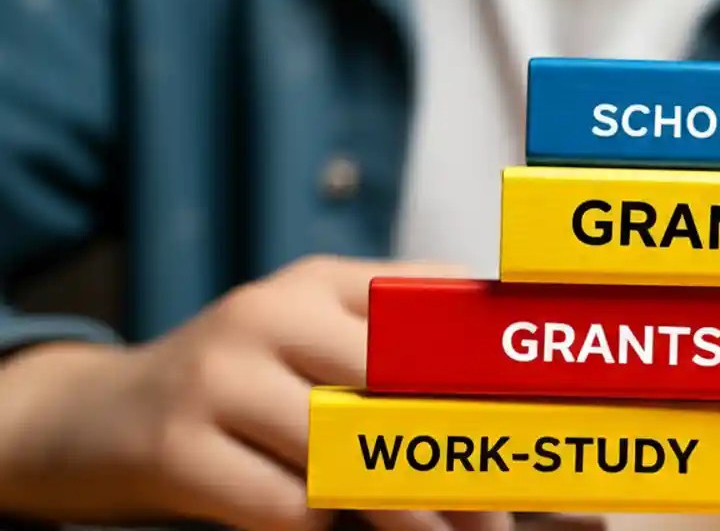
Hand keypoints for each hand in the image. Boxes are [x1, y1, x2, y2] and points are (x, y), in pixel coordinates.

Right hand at [0, 256, 511, 530]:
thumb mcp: (314, 339)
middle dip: (462, 445)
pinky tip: (332, 525)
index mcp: (321, 281)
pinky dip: (322, 525)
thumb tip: (506, 350)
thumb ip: (400, 335)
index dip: (498, 359)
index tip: (553, 411)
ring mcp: (220, 374)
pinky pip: (286, 505)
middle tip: (508, 502)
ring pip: (349, 448)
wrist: (98, 418)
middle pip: (400, 375)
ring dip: (410, 507)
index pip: (434, 305)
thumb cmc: (239, 385)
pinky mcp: (177, 446)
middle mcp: (272, 312)